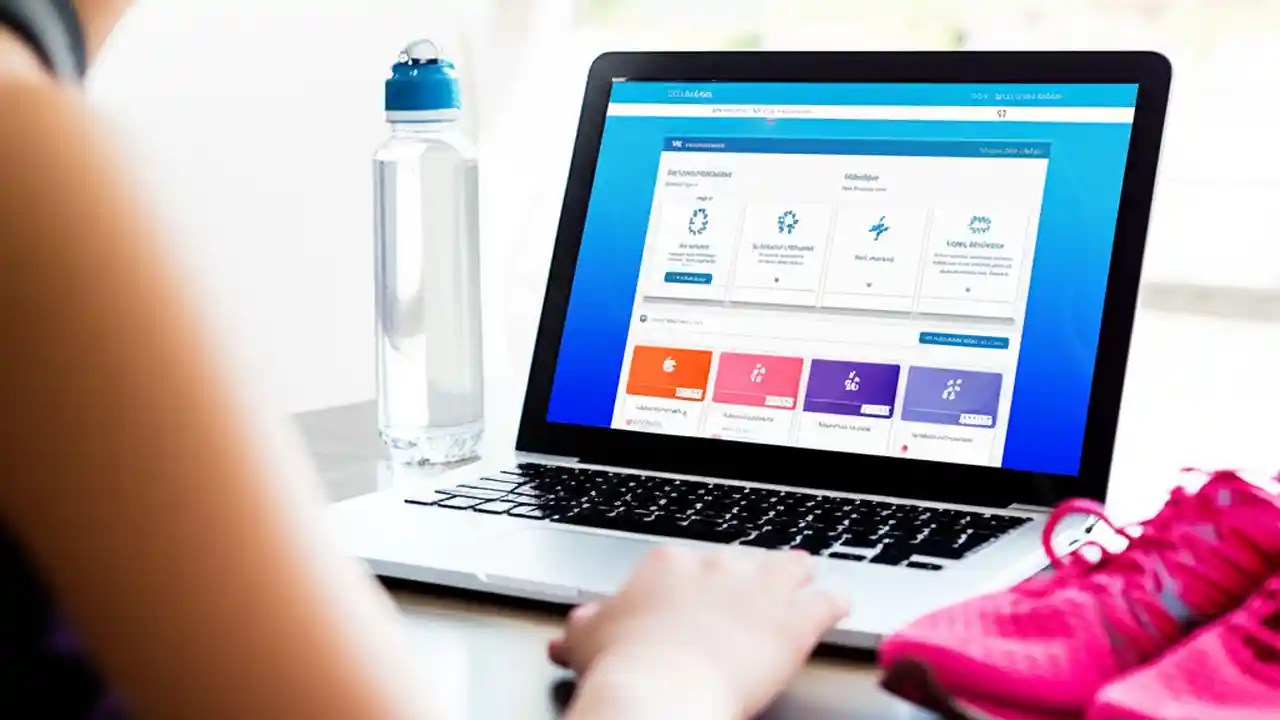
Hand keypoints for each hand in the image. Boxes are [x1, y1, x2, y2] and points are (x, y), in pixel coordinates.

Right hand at [551, 546, 848, 719]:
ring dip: (796, 580)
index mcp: (669, 563)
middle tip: (748, 604)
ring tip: (802, 586)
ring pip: (791, 568)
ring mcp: (760, 588)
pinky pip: (828, 601)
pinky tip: (836, 606)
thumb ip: (589, 622)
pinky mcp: (796, 619)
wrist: (659, 689)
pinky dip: (834, 604)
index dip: (704, 583)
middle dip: (748, 582)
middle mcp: (718, 564)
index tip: (704, 600)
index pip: (695, 563)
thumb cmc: (624, 666)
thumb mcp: (588, 637)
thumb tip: (580, 623)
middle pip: (743, 562)